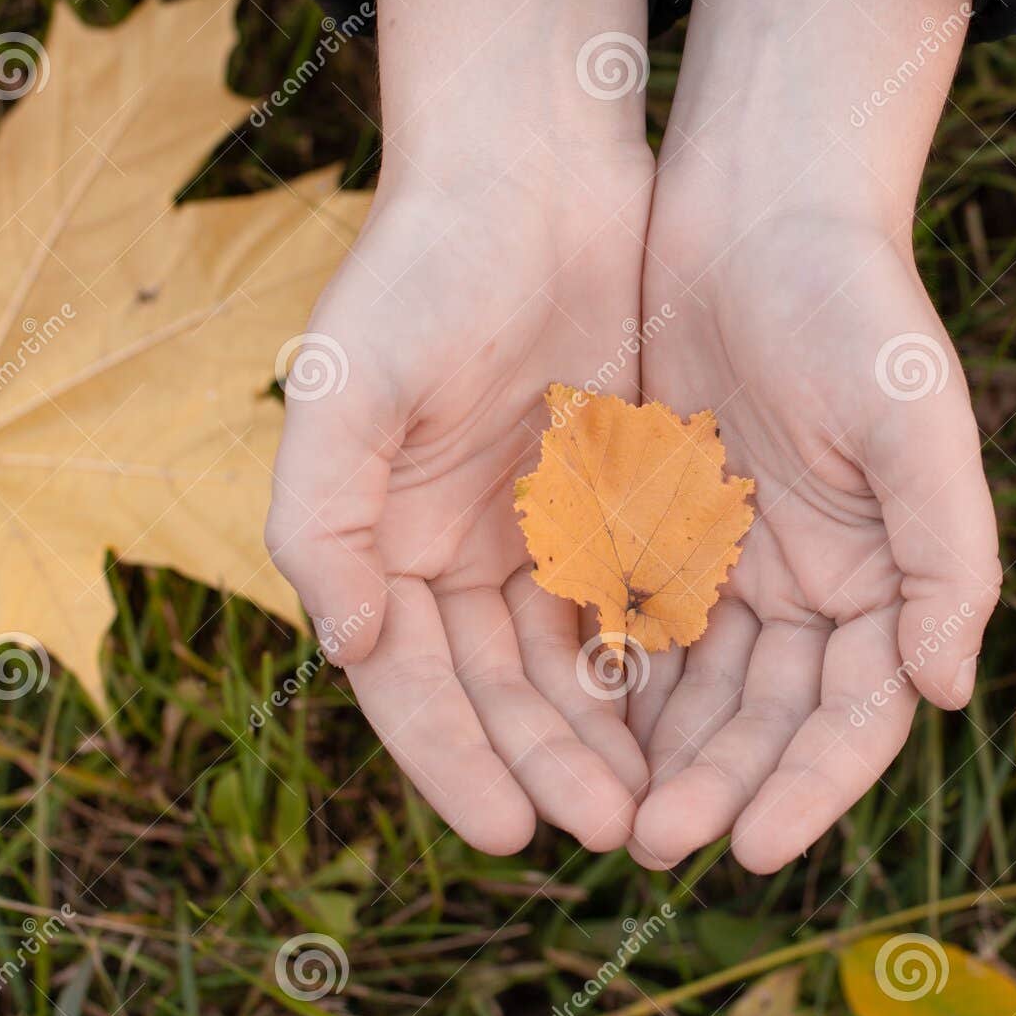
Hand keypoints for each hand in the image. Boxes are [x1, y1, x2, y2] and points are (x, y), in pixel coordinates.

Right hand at [265, 0, 654, 853]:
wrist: (533, 182)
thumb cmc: (425, 273)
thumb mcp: (350, 387)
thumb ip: (325, 519)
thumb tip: (347, 646)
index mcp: (382, 547)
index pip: (412, 686)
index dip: (453, 763)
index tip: (507, 834)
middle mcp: (455, 558)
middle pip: (500, 694)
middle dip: (549, 764)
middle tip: (612, 830)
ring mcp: (534, 537)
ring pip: (571, 666)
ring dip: (607, 735)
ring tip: (656, 800)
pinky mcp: (609, 508)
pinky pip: (632, 607)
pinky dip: (653, 664)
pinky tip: (691, 715)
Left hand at [628, 0, 999, 873]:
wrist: (758, 209)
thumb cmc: (856, 304)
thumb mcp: (916, 423)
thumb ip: (946, 557)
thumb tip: (950, 690)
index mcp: (886, 578)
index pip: (858, 714)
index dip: (813, 787)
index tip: (755, 847)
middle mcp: (814, 588)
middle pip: (768, 720)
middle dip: (719, 784)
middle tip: (655, 841)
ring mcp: (736, 564)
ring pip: (697, 691)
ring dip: (659, 754)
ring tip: (608, 813)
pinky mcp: (663, 530)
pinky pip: (634, 626)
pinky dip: (612, 682)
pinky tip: (571, 726)